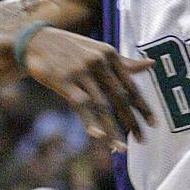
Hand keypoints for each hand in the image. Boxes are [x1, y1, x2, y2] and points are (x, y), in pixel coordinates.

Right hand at [22, 27, 155, 149]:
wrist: (35, 41)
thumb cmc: (71, 48)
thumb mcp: (99, 50)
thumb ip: (124, 63)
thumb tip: (152, 64)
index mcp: (110, 55)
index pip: (131, 86)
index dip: (143, 106)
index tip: (154, 124)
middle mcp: (99, 62)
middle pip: (120, 98)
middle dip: (132, 121)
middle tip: (142, 140)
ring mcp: (82, 72)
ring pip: (102, 106)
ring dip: (112, 129)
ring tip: (121, 148)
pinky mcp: (64, 81)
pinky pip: (81, 105)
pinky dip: (89, 121)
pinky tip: (98, 136)